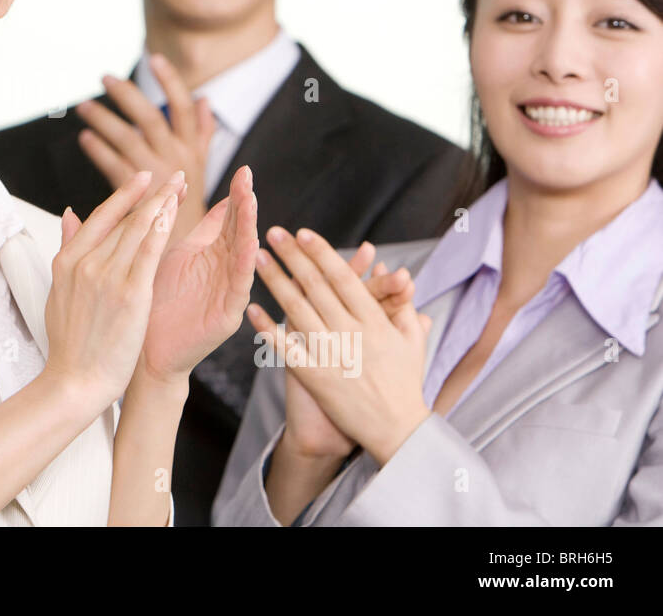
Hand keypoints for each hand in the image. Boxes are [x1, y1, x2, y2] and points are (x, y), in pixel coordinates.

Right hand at [41, 169, 187, 410]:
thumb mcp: (59, 290)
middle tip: (172, 175)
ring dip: (161, 203)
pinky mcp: (129, 293)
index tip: (143, 179)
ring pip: (138, 228)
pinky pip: (149, 252)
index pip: (100, 218)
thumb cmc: (70, 344)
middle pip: (123, 219)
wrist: (74, 381)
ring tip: (179, 185)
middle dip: (151, 194)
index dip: (124, 196)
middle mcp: (85, 262)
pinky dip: (161, 228)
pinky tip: (175, 212)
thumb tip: (69, 214)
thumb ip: (67, 249)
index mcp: (67, 261)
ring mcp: (106, 276)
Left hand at [75, 51, 214, 245]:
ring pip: (128, 138)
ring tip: (85, 107)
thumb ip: (202, 134)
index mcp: (192, 151)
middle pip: (151, 118)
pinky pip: (113, 164)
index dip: (171, 82)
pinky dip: (98, 149)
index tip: (154, 59)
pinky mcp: (136, 196)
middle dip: (128, 95)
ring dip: (104, 119)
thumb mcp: (200, 168)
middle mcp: (177, 161)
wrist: (179, 256)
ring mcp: (157, 178)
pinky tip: (86, 139)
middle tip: (105, 78)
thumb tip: (204, 100)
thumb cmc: (186, 208)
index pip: (184, 109)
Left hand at [136, 164, 257, 383]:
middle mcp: (223, 270)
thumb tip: (183, 189)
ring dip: (249, 228)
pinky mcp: (227, 315)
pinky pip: (240, 286)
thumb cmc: (152, 303)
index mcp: (209, 254)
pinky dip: (245, 265)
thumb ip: (180, 228)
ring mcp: (227, 292)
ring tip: (252, 202)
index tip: (242, 170)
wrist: (144, 352)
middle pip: (239, 230)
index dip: (235, 195)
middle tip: (249, 178)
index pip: (227, 218)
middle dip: (245, 204)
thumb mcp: (167, 256)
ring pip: (244, 254)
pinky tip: (249, 246)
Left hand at [248, 226, 432, 465]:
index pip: (343, 278)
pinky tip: (251, 309)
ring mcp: (332, 355)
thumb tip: (395, 270)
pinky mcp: (315, 377)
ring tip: (258, 259)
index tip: (303, 233)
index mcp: (376, 321)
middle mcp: (352, 333)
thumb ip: (403, 304)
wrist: (396, 430)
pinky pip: (286, 348)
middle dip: (293, 257)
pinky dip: (268, 328)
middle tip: (273, 233)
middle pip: (316, 286)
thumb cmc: (405, 383)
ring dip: (275, 282)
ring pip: (297, 310)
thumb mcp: (412, 341)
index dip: (321, 253)